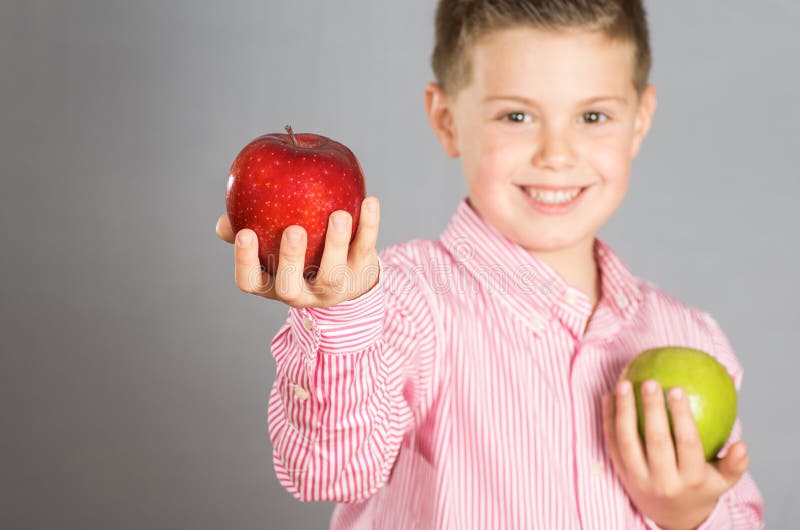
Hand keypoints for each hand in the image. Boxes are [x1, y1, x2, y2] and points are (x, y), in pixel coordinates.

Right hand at [215, 197, 380, 307]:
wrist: (349, 273)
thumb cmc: (299, 251)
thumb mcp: (271, 244)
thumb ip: (248, 230)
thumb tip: (223, 221)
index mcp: (273, 285)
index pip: (250, 282)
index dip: (245, 262)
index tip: (246, 233)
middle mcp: (302, 293)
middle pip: (290, 287)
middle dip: (290, 260)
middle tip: (294, 230)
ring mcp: (333, 288)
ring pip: (332, 274)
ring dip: (335, 244)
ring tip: (338, 215)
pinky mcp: (361, 274)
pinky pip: (365, 250)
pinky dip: (369, 226)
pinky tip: (370, 201)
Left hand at [601, 379, 749, 529]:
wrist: (670, 517)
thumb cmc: (699, 487)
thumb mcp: (722, 481)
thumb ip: (734, 464)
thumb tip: (741, 445)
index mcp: (691, 479)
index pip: (687, 444)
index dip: (681, 416)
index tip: (677, 388)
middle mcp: (663, 481)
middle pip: (656, 441)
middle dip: (652, 409)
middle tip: (650, 382)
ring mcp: (638, 478)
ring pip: (627, 441)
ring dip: (623, 410)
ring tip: (623, 383)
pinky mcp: (620, 473)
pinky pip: (611, 443)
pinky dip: (607, 419)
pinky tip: (608, 396)